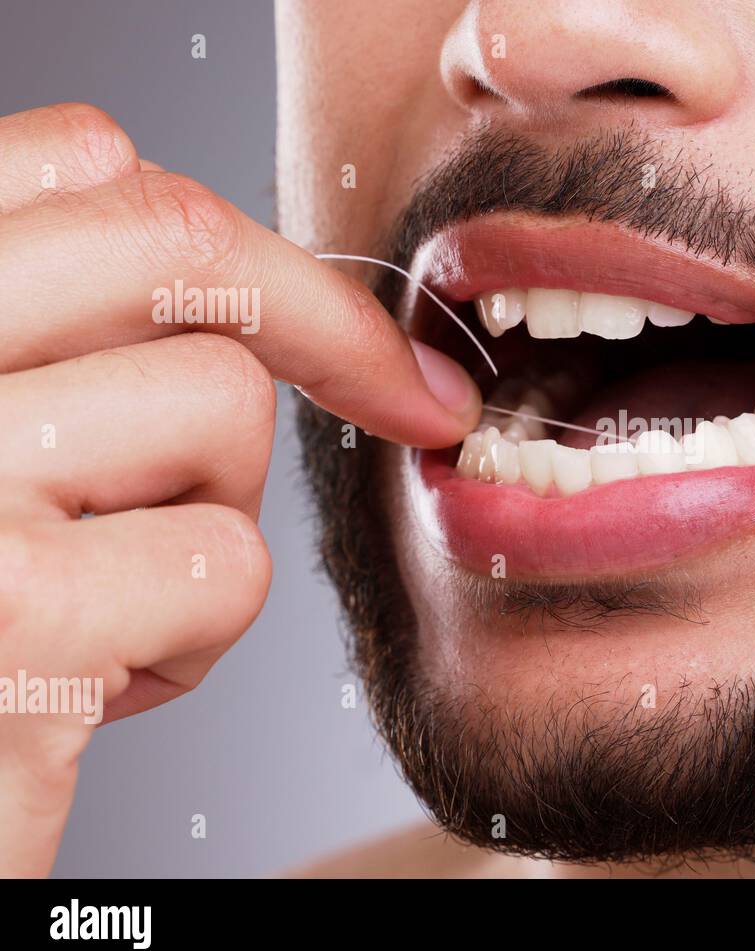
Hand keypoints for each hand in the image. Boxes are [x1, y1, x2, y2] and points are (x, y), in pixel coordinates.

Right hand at [0, 103, 479, 875]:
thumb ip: (56, 339)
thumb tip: (290, 297)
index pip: (80, 163)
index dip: (232, 232)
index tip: (323, 311)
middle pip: (174, 243)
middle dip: (324, 323)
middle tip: (417, 395)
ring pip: (218, 406)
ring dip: (211, 510)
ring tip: (108, 598)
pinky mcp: (11, 614)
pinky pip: (222, 564)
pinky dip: (192, 633)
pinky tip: (92, 686)